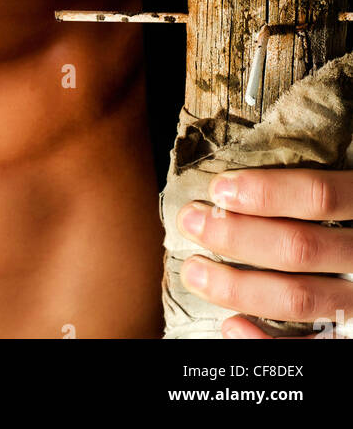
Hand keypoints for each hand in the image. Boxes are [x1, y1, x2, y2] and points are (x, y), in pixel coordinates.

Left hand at [177, 167, 352, 338]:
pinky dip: (268, 340)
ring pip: (301, 297)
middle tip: (190, 221)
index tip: (218, 189)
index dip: (267, 192)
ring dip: (238, 286)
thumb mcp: (341, 190)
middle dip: (236, 235)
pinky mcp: (349, 330)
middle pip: (300, 247)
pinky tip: (231, 325)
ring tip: (195, 271)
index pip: (319, 196)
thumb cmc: (342, 219)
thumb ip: (310, 187)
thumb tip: (233, 182)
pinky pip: (315, 346)